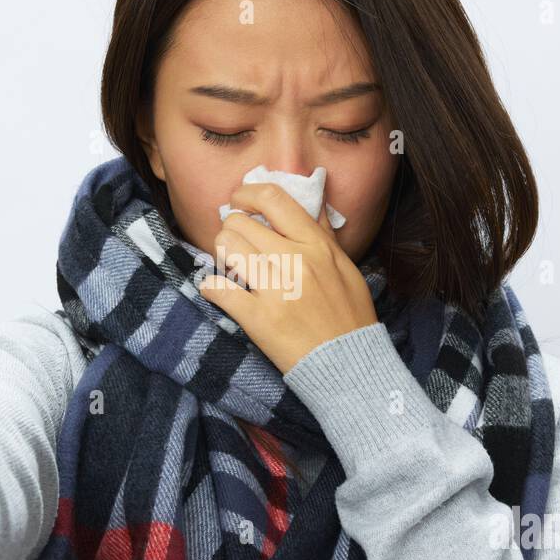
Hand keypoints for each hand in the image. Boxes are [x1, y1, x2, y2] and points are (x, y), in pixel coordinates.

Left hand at [199, 182, 377, 373]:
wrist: (348, 365)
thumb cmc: (348, 316)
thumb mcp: (345, 267)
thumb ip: (323, 233)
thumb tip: (311, 200)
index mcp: (317, 246)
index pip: (273, 199)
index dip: (248, 194)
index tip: (240, 201)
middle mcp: (295, 261)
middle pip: (241, 223)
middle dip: (231, 228)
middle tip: (235, 242)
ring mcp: (275, 289)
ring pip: (226, 247)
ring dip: (221, 254)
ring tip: (230, 265)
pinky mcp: (258, 318)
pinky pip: (217, 288)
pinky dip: (210, 287)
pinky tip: (216, 290)